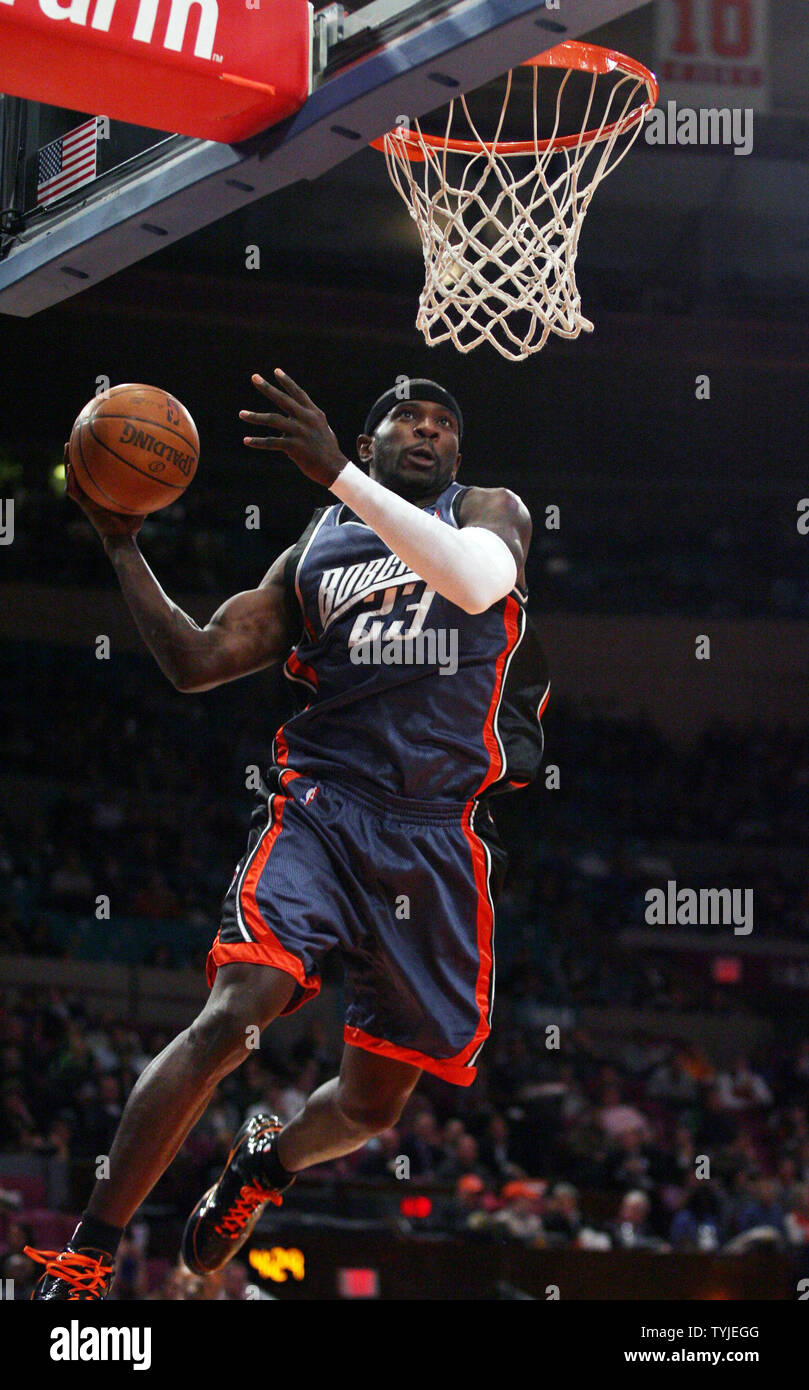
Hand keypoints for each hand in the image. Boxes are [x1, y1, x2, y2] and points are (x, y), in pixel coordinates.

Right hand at [63, 444, 146, 538]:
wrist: (122, 538)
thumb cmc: (133, 523)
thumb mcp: (142, 501)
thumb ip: (147, 488)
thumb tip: (163, 473)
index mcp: (102, 489)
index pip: (95, 469)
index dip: (92, 456)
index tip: (94, 440)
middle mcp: (92, 492)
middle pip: (81, 468)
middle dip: (77, 453)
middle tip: (76, 436)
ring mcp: (86, 497)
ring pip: (72, 476)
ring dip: (68, 461)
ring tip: (68, 446)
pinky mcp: (84, 505)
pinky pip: (73, 490)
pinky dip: (71, 479)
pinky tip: (71, 467)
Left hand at [239, 369, 347, 487]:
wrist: (335, 468)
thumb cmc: (327, 450)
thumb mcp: (322, 428)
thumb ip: (307, 420)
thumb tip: (291, 417)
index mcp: (314, 413)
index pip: (298, 393)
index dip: (287, 382)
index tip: (276, 371)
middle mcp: (307, 419)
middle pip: (283, 400)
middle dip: (267, 388)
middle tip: (254, 377)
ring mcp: (300, 432)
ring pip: (273, 420)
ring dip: (255, 417)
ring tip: (241, 414)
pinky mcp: (294, 446)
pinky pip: (271, 442)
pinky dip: (258, 442)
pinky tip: (246, 440)